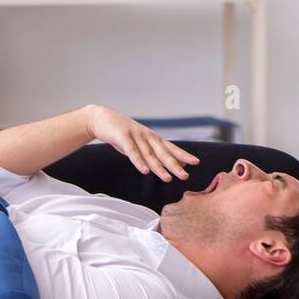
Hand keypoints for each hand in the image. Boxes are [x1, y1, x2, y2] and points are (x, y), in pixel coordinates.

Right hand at [84, 105, 198, 180]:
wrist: (101, 119)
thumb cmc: (123, 135)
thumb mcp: (139, 144)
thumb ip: (153, 153)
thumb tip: (170, 162)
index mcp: (153, 139)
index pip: (171, 148)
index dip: (183, 155)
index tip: (196, 162)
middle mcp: (147, 137)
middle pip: (163, 153)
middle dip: (175, 165)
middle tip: (185, 176)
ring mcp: (135, 136)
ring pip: (149, 155)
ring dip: (159, 168)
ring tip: (168, 179)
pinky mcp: (123, 137)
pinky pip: (132, 152)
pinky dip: (139, 162)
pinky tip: (145, 171)